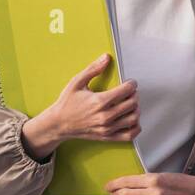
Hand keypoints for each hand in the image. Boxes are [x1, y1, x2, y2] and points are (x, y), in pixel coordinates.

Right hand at [21, 54, 139, 159]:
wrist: (58, 124)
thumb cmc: (67, 103)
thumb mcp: (77, 82)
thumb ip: (93, 69)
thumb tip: (106, 58)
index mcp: (99, 101)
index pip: (126, 90)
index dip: (132, 84)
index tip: (130, 83)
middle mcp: (105, 116)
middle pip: (132, 104)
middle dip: (134, 95)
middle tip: (131, 92)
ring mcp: (107, 128)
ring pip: (133, 118)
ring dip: (136, 109)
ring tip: (130, 104)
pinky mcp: (107, 137)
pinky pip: (129, 135)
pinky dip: (135, 127)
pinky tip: (132, 119)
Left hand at [104, 172, 194, 194]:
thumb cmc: (181, 183)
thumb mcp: (163, 175)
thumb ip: (145, 181)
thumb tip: (125, 186)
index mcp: (155, 180)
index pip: (128, 182)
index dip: (115, 184)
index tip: (108, 186)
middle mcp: (155, 194)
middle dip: (116, 194)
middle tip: (112, 193)